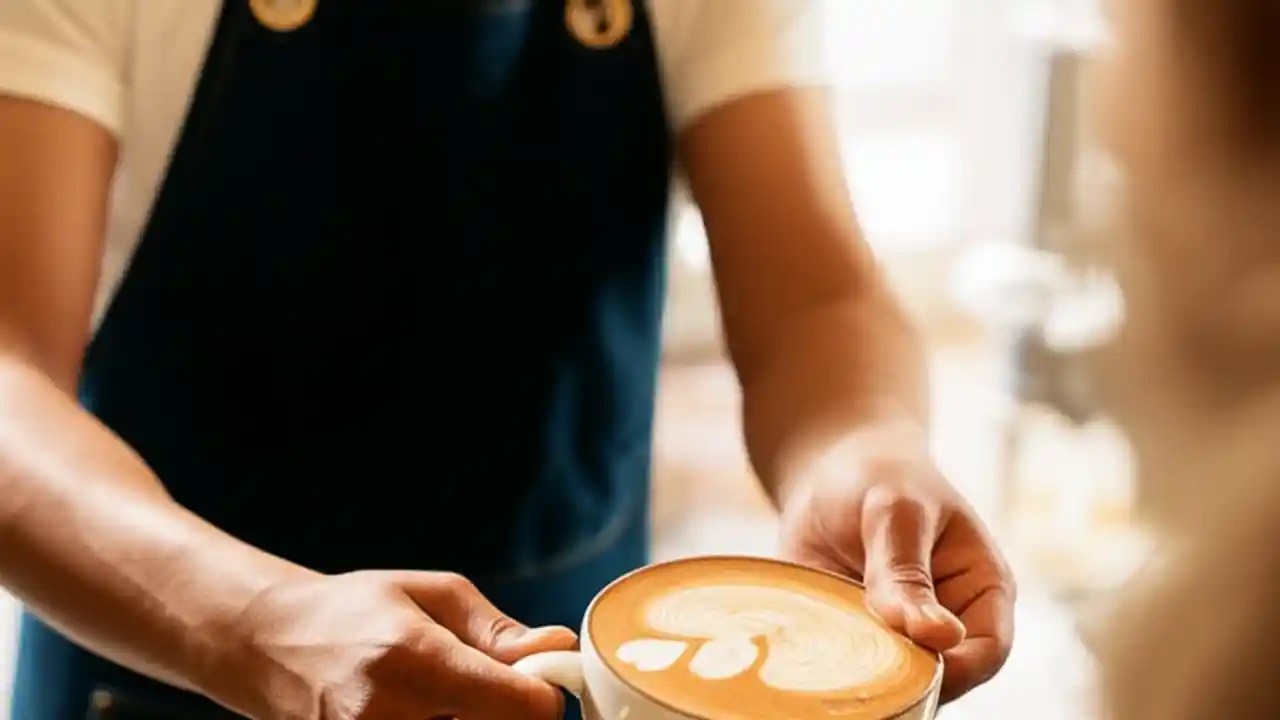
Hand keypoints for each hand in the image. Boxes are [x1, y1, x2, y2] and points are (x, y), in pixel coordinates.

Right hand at [224, 570, 576, 719]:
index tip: (536, 679)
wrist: (269, 646)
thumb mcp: (433, 595)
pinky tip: (431, 716)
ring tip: (451, 701)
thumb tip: (558, 649)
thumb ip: (498, 631)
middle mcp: (390, 713)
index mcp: (415, 657)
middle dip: (512, 716)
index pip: (523, 707)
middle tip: (491, 690)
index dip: (544, 695)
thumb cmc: (358, 609)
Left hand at [778, 426, 1015, 701]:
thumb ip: (905, 573)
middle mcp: (947, 624)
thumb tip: (941, 638)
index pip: (986, 654)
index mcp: (981, 591)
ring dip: (859, 674)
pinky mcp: (858, 642)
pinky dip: (828, 667)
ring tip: (826, 639)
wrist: (827, 469)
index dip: (953, 668)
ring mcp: (900, 638)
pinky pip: (849, 673)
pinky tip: (803, 644)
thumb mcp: (893, 512)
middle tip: (853, 653)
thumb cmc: (879, 477)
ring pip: (892, 684)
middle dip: (899, 677)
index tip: (902, 659)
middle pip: (940, 681)